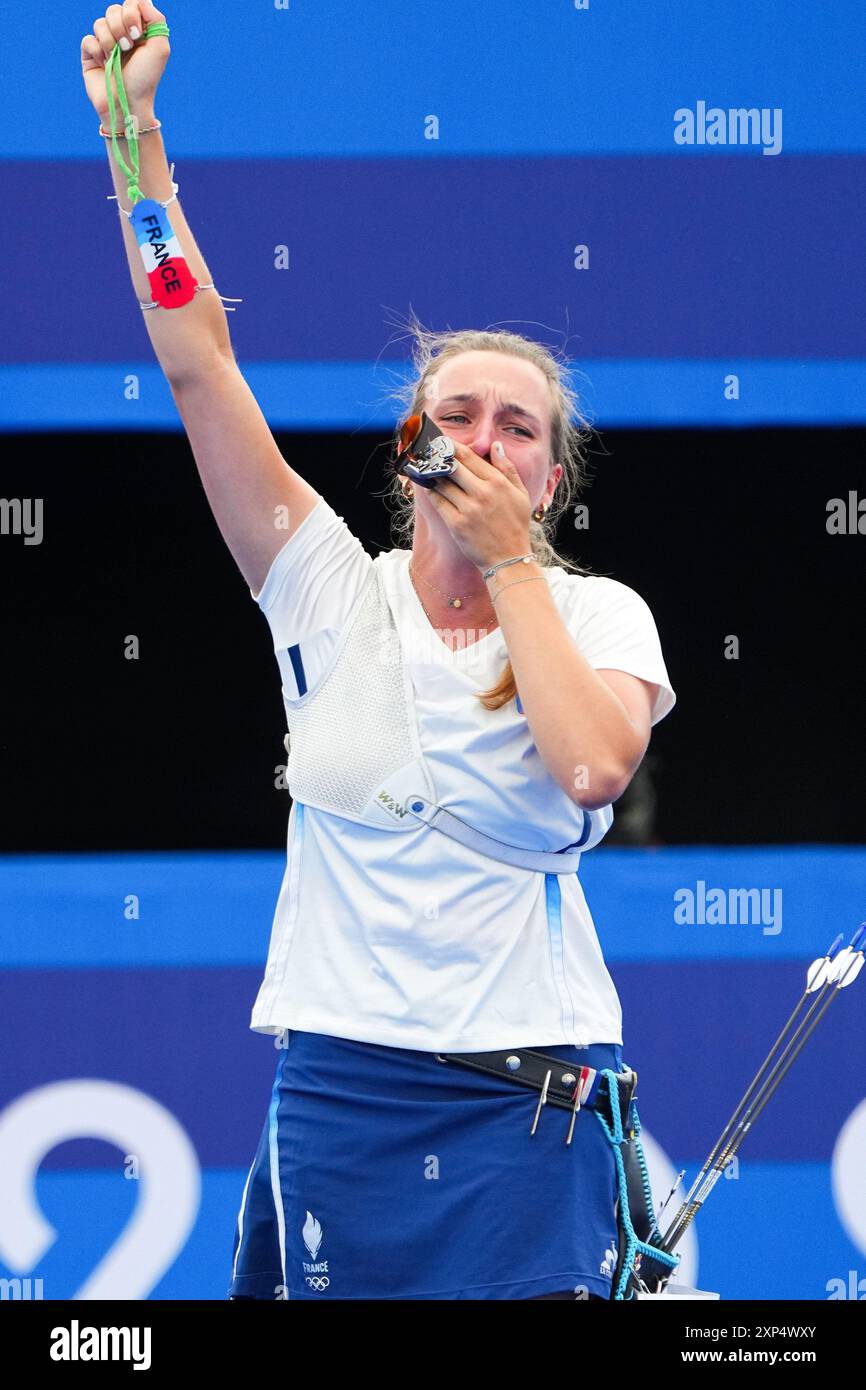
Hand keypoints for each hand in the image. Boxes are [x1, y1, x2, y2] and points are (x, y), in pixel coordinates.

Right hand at [81, 2, 169, 121]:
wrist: (128, 102)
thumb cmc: (145, 79)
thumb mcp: (160, 48)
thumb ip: (156, 19)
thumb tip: (142, 0)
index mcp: (138, 31)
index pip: (131, 3)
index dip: (132, 12)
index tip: (139, 33)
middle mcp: (121, 34)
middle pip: (114, 9)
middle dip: (121, 26)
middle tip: (129, 47)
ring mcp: (104, 43)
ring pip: (100, 23)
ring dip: (110, 41)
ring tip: (117, 58)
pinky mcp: (90, 54)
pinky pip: (88, 39)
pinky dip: (98, 52)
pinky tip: (105, 64)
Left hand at [423, 441, 533, 570]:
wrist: (509, 558)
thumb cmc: (515, 525)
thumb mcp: (520, 494)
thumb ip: (508, 468)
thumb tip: (495, 446)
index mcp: (497, 482)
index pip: (468, 457)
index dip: (451, 446)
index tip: (441, 441)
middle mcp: (482, 493)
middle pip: (452, 466)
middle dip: (437, 456)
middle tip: (427, 451)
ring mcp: (468, 509)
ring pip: (442, 483)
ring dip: (431, 474)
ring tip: (423, 467)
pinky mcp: (456, 524)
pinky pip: (438, 502)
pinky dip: (431, 492)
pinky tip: (427, 486)